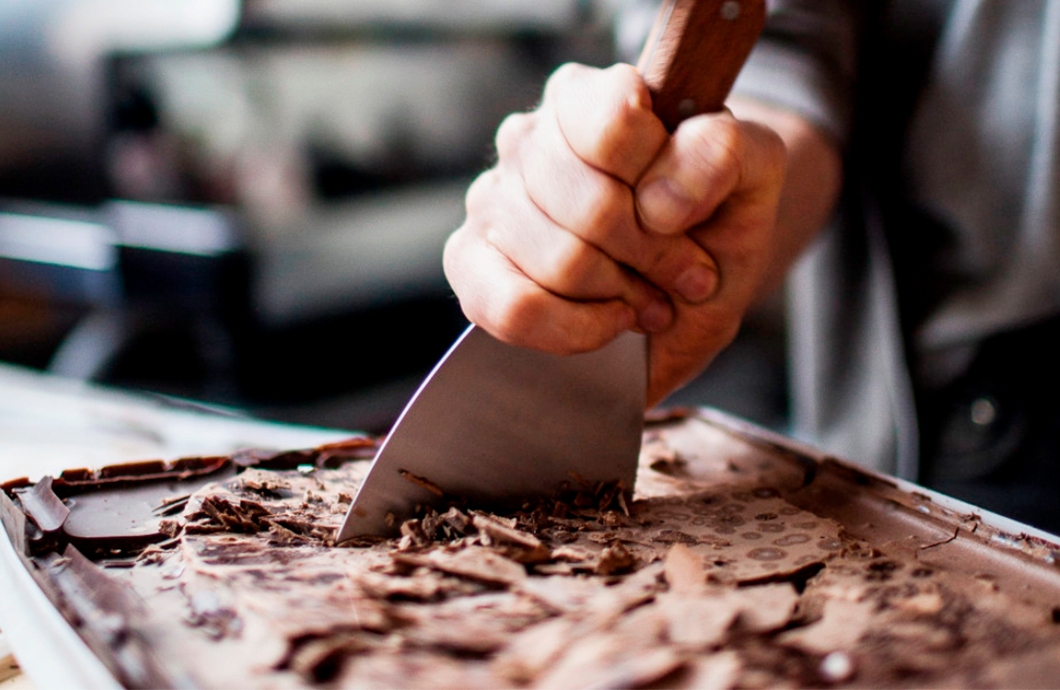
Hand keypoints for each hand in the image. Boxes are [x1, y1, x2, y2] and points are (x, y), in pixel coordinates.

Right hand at [444, 62, 786, 405]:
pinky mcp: (470, 259)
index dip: (665, 183)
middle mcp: (528, 138)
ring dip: (621, 296)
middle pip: (588, 206)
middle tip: (685, 277)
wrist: (684, 282)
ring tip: (649, 300)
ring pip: (556, 261)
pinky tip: (607, 324)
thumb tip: (658, 204)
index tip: (695, 218)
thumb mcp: (751, 172)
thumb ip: (721, 156)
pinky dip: (573, 330)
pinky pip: (507, 306)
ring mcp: (491, 199)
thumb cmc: (712, 220)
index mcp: (591, 95)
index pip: (613, 125)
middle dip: (652, 258)